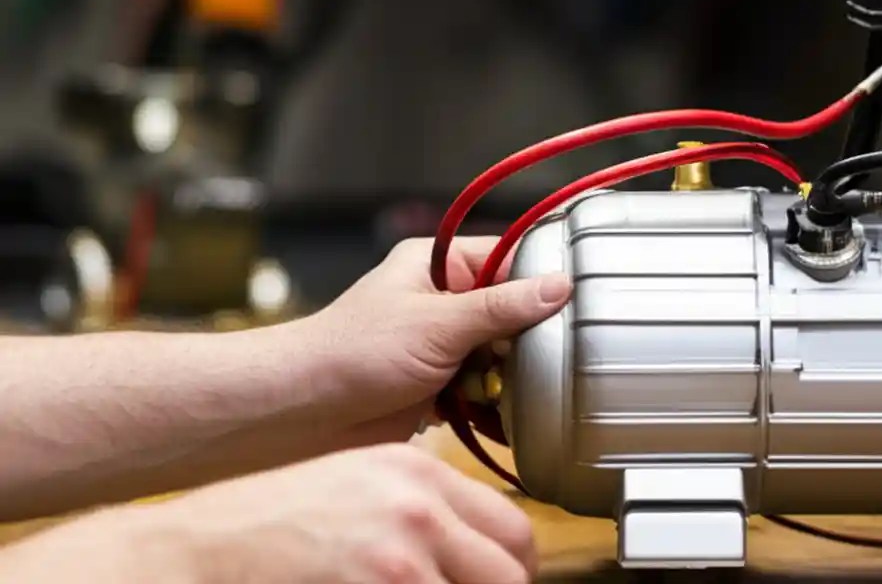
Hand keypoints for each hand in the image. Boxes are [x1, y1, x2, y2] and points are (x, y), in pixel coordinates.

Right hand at [0, 444, 535, 583]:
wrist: (199, 548)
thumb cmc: (273, 522)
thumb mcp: (359, 487)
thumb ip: (424, 512)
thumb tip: (483, 555)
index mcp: (421, 473)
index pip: (515, 529)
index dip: (516, 571)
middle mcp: (419, 508)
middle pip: (511, 574)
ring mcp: (398, 556)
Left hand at [295, 236, 570, 448]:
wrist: (305, 412)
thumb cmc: (355, 352)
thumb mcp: (439, 323)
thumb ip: (502, 308)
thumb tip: (559, 286)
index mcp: (438, 265)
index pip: (507, 257)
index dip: (543, 274)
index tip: (579, 295)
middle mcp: (442, 300)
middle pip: (511, 311)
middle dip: (531, 336)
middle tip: (557, 353)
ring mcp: (442, 345)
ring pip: (500, 354)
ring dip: (514, 375)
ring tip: (533, 389)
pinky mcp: (439, 386)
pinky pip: (483, 391)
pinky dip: (497, 405)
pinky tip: (514, 418)